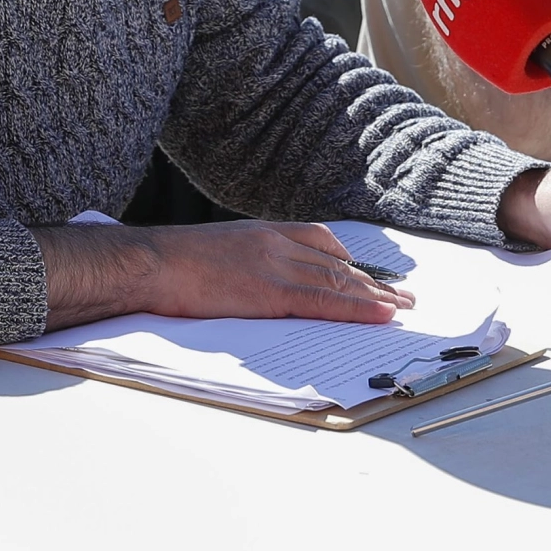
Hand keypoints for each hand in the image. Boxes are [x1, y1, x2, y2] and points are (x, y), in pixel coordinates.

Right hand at [34, 219, 414, 330]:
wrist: (147, 263)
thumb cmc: (167, 265)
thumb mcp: (213, 254)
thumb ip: (241, 266)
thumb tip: (252, 287)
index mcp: (260, 234)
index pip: (318, 241)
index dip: (347, 261)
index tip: (367, 273)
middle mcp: (276, 244)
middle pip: (336, 263)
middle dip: (371, 281)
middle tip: (402, 296)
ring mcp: (276, 266)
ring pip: (339, 282)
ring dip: (375, 297)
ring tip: (402, 310)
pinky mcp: (271, 291)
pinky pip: (325, 302)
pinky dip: (358, 309)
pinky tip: (380, 315)